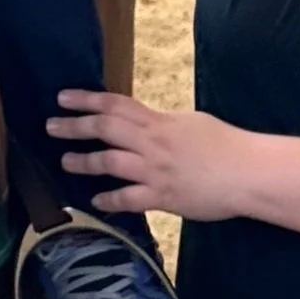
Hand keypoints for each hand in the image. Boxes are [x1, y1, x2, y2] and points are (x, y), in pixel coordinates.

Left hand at [49, 90, 262, 220]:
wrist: (249, 173)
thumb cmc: (225, 144)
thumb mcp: (189, 123)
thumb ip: (161, 124)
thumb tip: (141, 124)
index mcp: (159, 122)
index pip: (116, 104)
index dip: (87, 99)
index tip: (63, 97)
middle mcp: (152, 143)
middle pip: (105, 129)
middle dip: (74, 126)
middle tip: (50, 125)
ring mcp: (155, 171)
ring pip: (110, 162)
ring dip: (84, 161)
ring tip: (66, 160)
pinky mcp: (162, 197)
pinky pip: (128, 199)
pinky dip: (109, 199)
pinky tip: (95, 201)